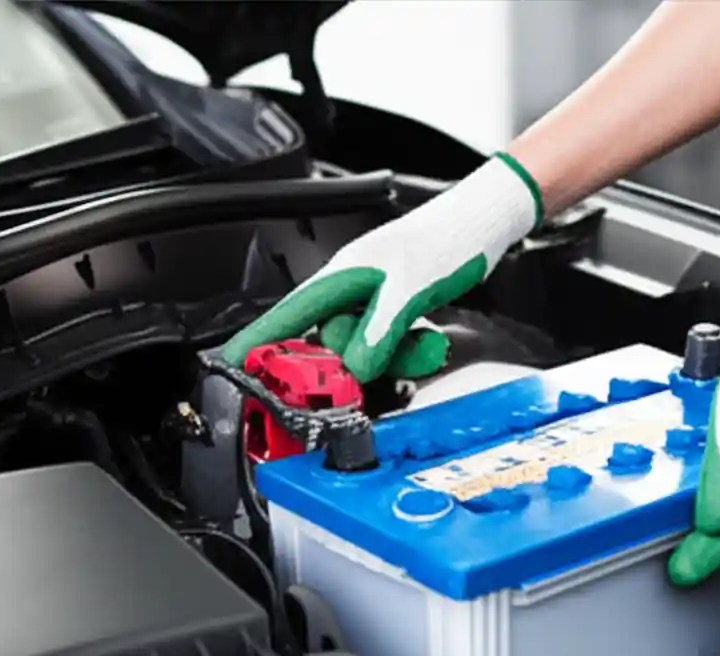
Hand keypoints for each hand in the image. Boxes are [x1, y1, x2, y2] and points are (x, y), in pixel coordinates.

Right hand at [222, 154, 542, 381]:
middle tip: (382, 363)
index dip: (257, 343)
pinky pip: (389, 347)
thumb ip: (379, 332)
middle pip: (329, 347)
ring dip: (395, 358)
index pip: (286, 316)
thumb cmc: (447, 237)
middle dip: (357, 363)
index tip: (233, 367)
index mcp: (340, 277)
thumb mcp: (411, 290)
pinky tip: (429, 340)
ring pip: (364, 352)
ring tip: (423, 342)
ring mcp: (374, 302)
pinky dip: (409, 352)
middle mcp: (350, 291)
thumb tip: (354, 367)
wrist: (486, 223)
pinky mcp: (397, 312)